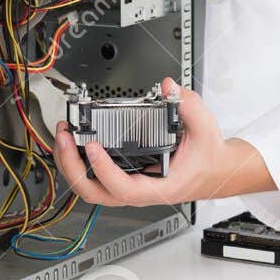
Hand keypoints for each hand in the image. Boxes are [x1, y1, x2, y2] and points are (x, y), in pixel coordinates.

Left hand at [52, 78, 271, 204]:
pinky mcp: (124, 179)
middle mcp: (139, 191)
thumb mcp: (205, 128)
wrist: (217, 171)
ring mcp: (129, 187)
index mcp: (159, 186)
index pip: (122, 187)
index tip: (91, 145)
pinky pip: (94, 180)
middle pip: (94, 192)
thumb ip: (188, 105)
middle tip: (64, 136)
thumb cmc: (209, 158)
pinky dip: (78, 164)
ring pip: (90, 188)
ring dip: (70, 165)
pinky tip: (72, 144)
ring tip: (62, 136)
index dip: (102, 168)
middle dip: (72, 165)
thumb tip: (169, 87)